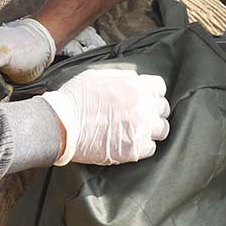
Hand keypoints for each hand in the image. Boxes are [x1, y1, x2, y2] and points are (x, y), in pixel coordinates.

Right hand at [39, 68, 170, 165]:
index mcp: (136, 87)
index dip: (151, 92)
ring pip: (162, 130)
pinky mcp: (134, 150)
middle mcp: (143, 107)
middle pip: (163, 109)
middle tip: (139, 115)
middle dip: (153, 111)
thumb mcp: (99, 75)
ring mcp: (141, 129)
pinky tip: (128, 142)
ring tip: (137, 130)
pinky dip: (142, 146)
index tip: (144, 98)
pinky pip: (151, 148)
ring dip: (151, 129)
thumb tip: (135, 79)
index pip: (159, 87)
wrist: (62, 124)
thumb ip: (123, 78)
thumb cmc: (76, 98)